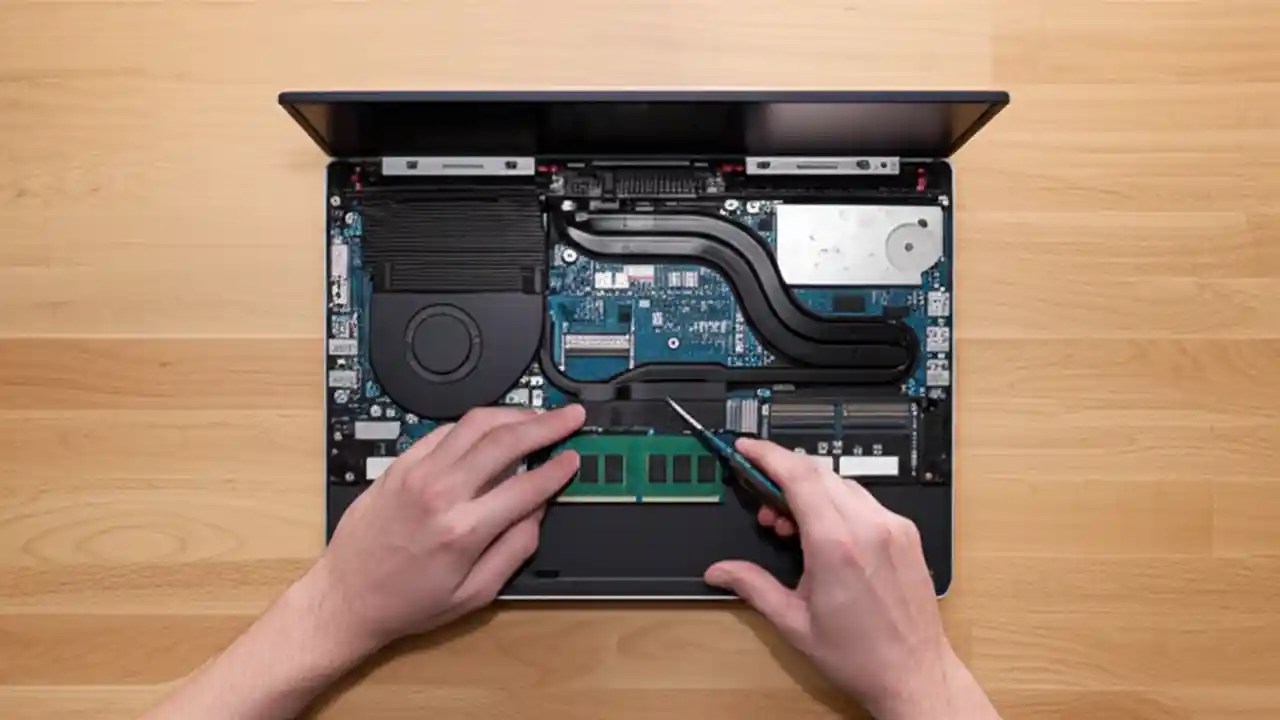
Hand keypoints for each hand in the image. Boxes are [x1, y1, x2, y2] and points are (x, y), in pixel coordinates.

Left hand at [303, 404, 584, 655]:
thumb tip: (537, 512)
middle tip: (569, 416)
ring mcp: (417, 473)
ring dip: (512, 414)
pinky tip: (491, 428)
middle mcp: (440, 493)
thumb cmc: (407, 602)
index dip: (557, 469)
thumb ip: (513, 550)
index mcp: (464, 530)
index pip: (526, 486)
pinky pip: (444, 430)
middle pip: (505, 440)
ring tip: (536, 415)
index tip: (573, 459)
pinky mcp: (399, 465)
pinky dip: (474, 424)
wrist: (346, 596)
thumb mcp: (473, 594)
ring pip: (474, 423)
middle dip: (545, 424)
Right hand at [705, 438, 998, 719]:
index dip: (768, 455)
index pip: (799, 477)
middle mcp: (870, 528)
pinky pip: (864, 500)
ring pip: (842, 484)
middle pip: (819, 473)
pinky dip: (836, 503)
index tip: (747, 449)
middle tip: (762, 504)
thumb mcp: (794, 623)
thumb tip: (720, 571)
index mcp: (838, 548)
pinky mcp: (906, 534)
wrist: (915, 674)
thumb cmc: (861, 656)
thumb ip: (753, 586)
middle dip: (783, 476)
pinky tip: (822, 531)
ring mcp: (893, 528)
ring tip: (790, 526)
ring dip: (810, 490)